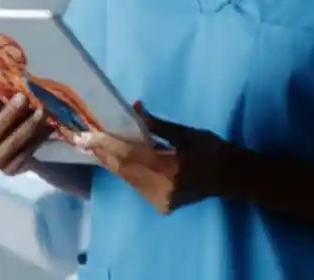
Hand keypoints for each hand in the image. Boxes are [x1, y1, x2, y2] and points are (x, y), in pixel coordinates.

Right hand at [0, 83, 52, 175]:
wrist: (13, 139)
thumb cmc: (3, 113)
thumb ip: (2, 92)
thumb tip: (13, 79)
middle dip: (8, 115)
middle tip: (22, 98)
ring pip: (10, 146)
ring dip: (26, 128)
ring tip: (41, 112)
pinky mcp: (10, 170)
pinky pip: (25, 155)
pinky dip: (37, 140)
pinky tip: (49, 126)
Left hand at [84, 101, 229, 214]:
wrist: (233, 179)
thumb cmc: (213, 151)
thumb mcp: (187, 133)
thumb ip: (157, 125)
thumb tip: (134, 109)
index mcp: (170, 168)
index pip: (130, 154)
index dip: (106, 144)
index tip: (86, 134)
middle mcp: (161, 188)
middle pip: (123, 169)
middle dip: (101, 153)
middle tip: (80, 138)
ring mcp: (160, 200)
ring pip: (126, 178)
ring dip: (110, 161)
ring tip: (91, 145)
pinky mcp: (160, 205)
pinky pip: (135, 185)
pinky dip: (124, 170)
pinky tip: (113, 158)